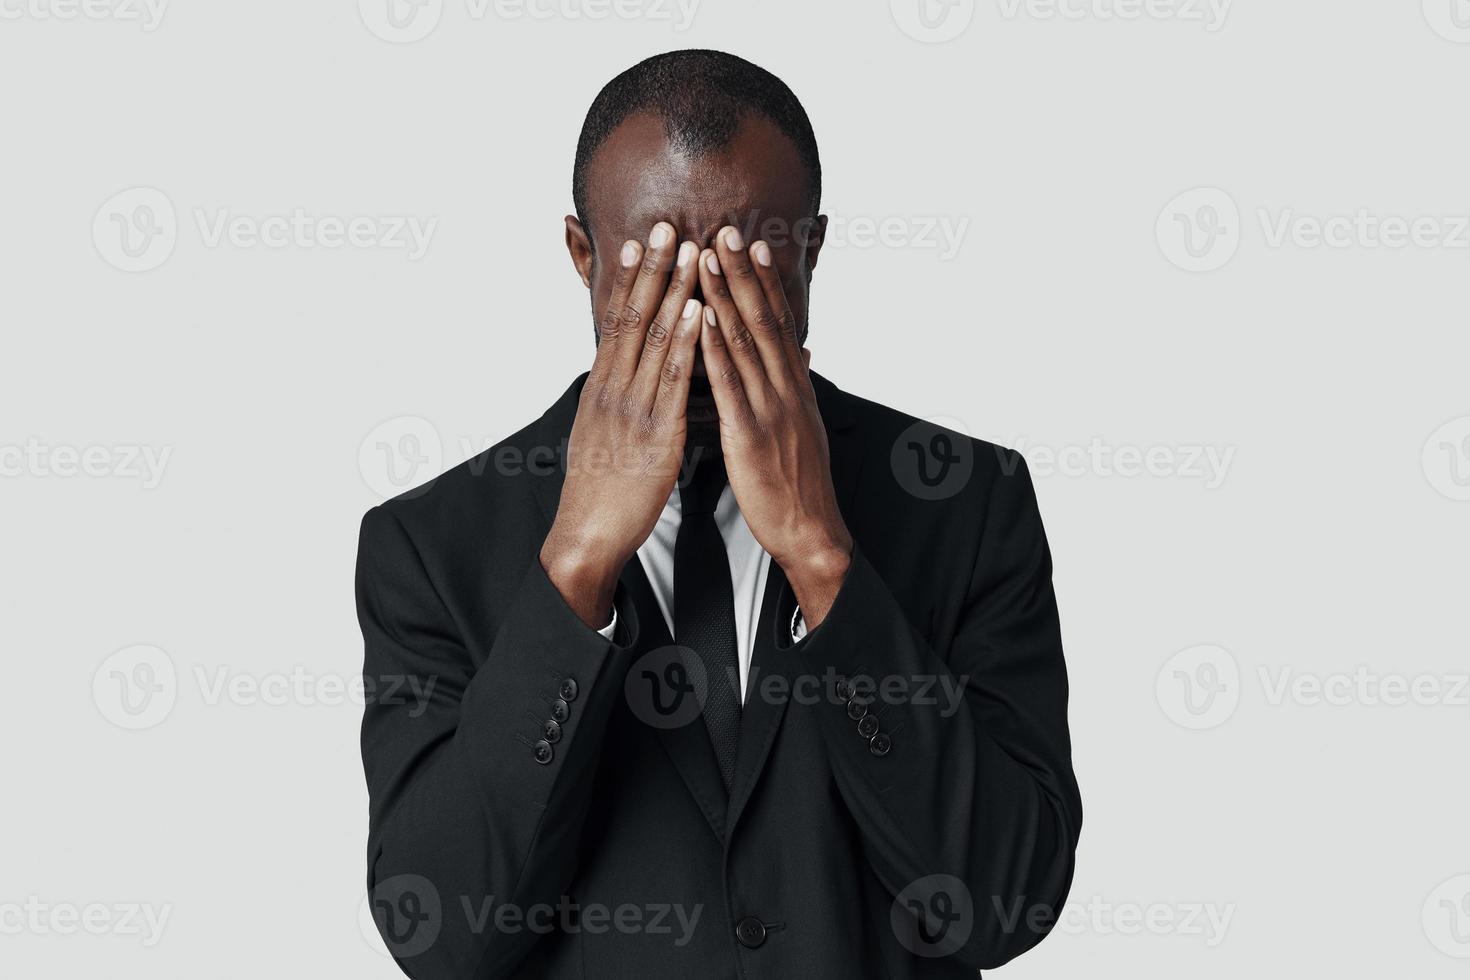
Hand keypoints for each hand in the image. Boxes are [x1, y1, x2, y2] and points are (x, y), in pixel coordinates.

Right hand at [541, 223, 703, 627]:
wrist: (586, 537)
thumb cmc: (600, 491)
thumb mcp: (599, 434)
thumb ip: (614, 400)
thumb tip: (620, 377)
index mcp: (601, 388)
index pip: (616, 321)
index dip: (631, 279)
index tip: (642, 241)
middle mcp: (612, 390)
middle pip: (633, 318)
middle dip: (653, 270)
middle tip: (668, 226)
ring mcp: (631, 410)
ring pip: (654, 340)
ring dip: (674, 292)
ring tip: (692, 252)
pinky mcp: (654, 435)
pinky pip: (672, 382)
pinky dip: (686, 344)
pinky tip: (698, 314)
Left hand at [697, 226, 852, 628]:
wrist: (811, 531)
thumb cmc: (799, 485)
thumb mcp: (804, 427)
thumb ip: (797, 387)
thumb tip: (799, 353)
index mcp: (795, 387)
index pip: (778, 324)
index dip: (765, 283)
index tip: (752, 245)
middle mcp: (786, 388)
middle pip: (763, 320)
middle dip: (742, 273)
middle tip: (724, 231)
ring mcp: (770, 408)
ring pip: (745, 342)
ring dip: (724, 296)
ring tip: (706, 258)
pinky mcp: (750, 433)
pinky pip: (730, 383)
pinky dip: (714, 348)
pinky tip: (700, 319)